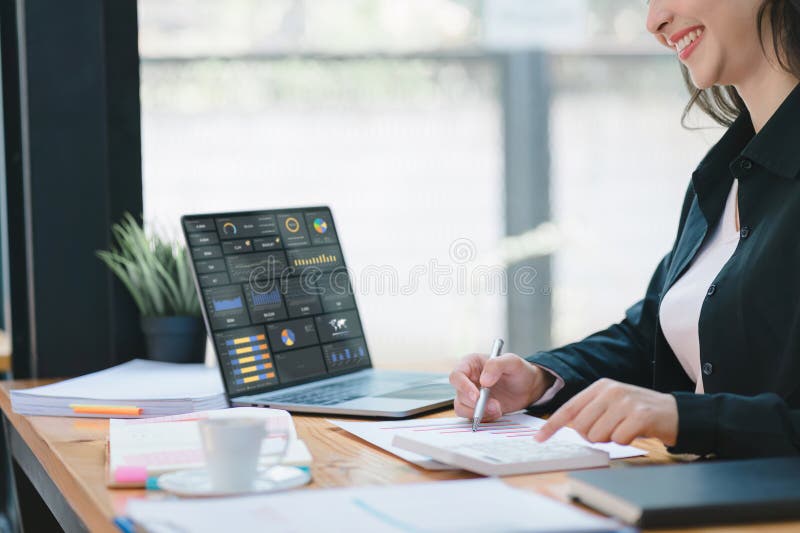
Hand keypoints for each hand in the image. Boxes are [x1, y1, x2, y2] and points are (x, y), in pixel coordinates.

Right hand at [449, 353, 554, 420]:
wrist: (528, 388)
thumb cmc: (519, 370)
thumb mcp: (512, 361)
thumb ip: (496, 365)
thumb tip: (483, 381)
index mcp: (470, 364)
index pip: (457, 376)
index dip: (463, 387)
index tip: (476, 396)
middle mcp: (467, 380)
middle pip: (459, 395)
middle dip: (475, 403)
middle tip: (494, 405)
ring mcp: (471, 395)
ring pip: (462, 408)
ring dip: (479, 412)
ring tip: (498, 409)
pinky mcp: (477, 408)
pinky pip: (472, 417)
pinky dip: (484, 418)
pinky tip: (497, 412)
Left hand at [535, 378, 677, 445]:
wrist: (675, 412)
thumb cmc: (638, 412)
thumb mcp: (612, 404)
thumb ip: (590, 411)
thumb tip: (570, 428)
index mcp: (600, 386)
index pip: (569, 409)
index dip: (553, 425)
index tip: (539, 438)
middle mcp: (611, 391)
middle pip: (582, 428)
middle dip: (593, 436)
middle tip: (611, 430)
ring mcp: (626, 402)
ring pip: (598, 436)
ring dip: (610, 439)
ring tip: (624, 429)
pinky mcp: (640, 416)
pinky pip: (618, 440)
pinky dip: (625, 442)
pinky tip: (635, 432)